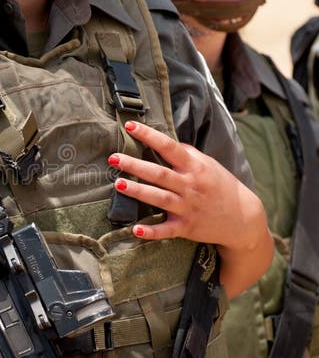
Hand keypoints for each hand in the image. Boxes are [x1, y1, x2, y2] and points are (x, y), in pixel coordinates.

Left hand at [108, 120, 262, 247]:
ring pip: (159, 199)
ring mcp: (188, 208)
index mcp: (195, 168)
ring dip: (138, 192)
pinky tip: (135, 230)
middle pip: (159, 174)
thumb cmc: (221, 186)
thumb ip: (188, 154)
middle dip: (135, 165)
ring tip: (118, 184)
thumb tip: (166, 142)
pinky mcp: (187, 228)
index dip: (150, 136)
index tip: (130, 126)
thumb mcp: (209, 165)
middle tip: (114, 158)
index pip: (169, 147)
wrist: (243, 218)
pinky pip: (166, 230)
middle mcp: (190, 186)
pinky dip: (151, 232)